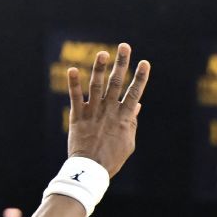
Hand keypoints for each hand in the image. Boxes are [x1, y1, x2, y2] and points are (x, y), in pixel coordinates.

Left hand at [66, 43, 149, 176]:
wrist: (90, 169)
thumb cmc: (112, 158)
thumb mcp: (128, 142)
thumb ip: (132, 122)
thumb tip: (136, 105)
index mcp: (124, 118)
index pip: (134, 93)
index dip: (140, 77)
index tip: (145, 62)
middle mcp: (109, 111)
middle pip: (117, 83)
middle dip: (122, 63)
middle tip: (125, 47)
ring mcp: (93, 113)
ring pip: (97, 86)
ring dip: (100, 68)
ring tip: (103, 53)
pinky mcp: (78, 116)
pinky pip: (75, 97)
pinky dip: (74, 83)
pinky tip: (72, 69)